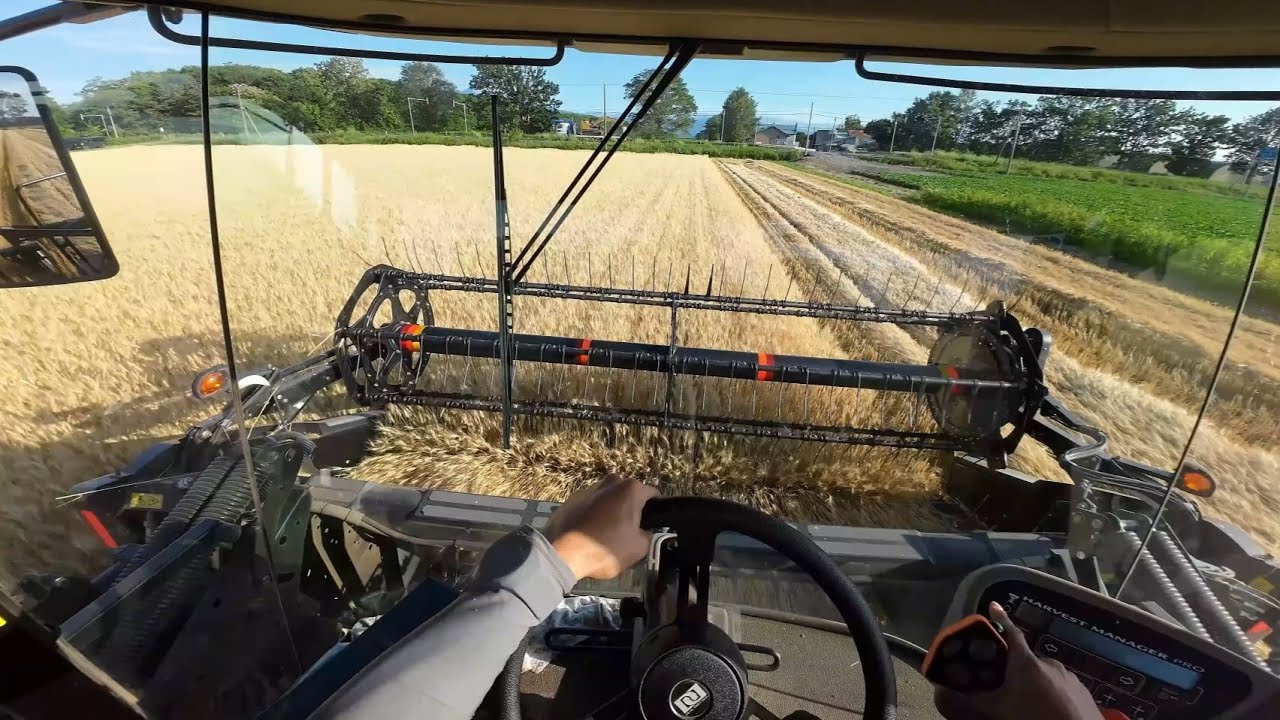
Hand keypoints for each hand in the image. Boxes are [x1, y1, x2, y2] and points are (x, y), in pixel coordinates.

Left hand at [544, 474, 658, 580]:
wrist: (562, 553)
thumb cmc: (605, 549)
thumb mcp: (639, 548)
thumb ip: (649, 535)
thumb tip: (644, 531)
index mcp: (630, 489)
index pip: (653, 495)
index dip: (656, 512)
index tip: (651, 526)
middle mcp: (610, 482)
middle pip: (629, 495)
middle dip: (631, 510)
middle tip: (628, 533)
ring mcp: (589, 488)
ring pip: (608, 499)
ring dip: (611, 512)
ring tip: (606, 535)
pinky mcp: (571, 498)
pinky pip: (591, 505)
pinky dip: (593, 516)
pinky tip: (589, 534)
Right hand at [934, 602, 1101, 719]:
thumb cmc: (1032, 719)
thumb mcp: (995, 712)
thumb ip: (969, 701)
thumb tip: (941, 692)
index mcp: (1026, 663)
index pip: (1010, 633)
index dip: (1000, 619)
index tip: (993, 605)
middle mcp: (1049, 664)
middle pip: (1025, 660)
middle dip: (1013, 669)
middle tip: (1003, 687)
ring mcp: (1069, 677)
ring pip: (1043, 675)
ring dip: (1033, 684)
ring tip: (1026, 704)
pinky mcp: (1083, 692)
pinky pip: (1060, 687)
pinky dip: (1050, 694)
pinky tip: (1046, 710)